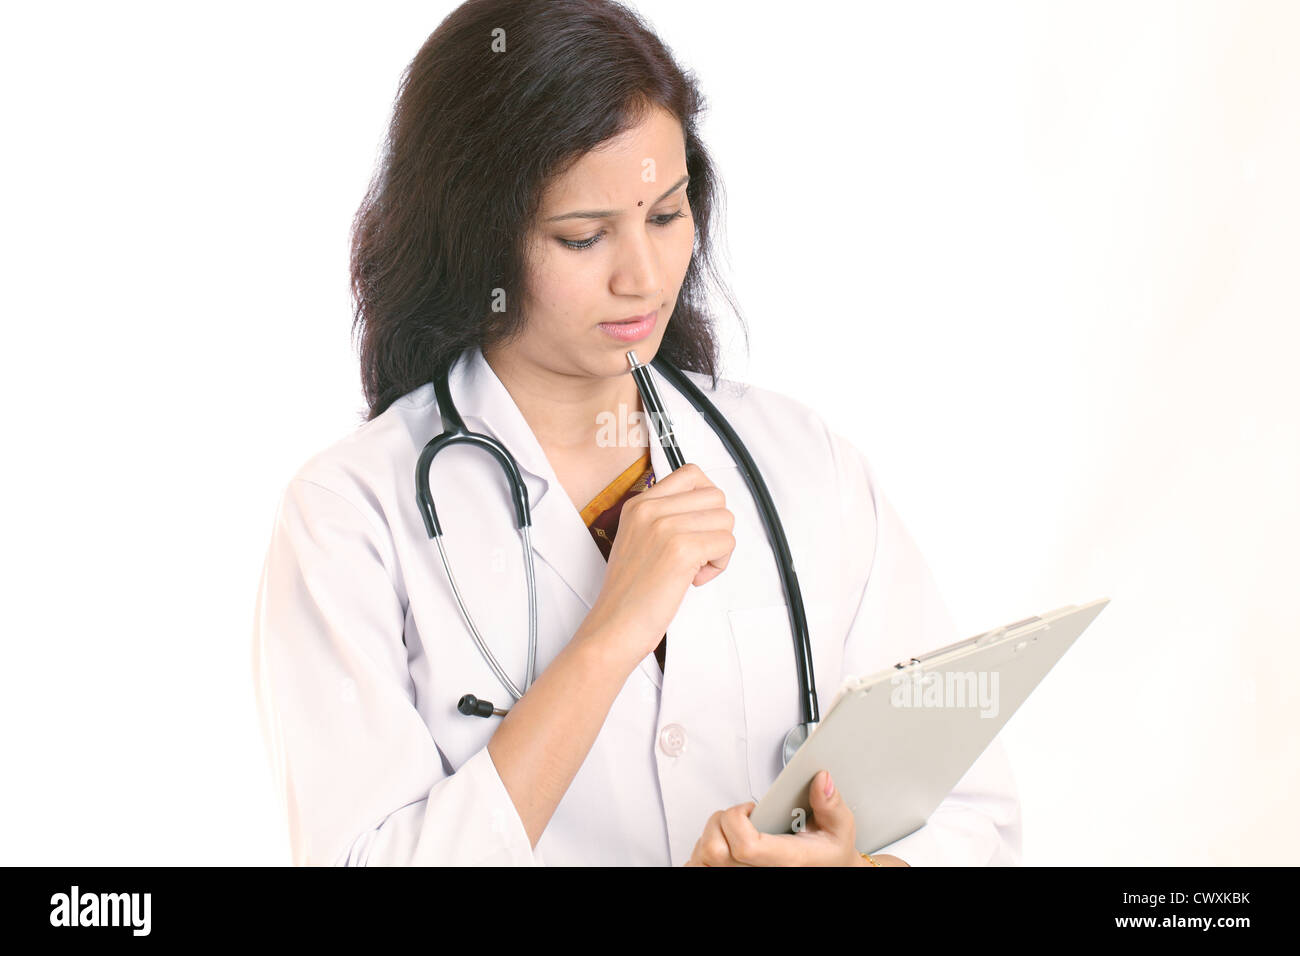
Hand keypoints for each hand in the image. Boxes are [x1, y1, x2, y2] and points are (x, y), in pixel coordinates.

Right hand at [586, 463, 734, 661]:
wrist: (615, 626)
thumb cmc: (629, 593)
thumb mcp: (638, 540)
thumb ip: (665, 518)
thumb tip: (705, 510)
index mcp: (639, 504)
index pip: (692, 474)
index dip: (705, 500)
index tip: (698, 524)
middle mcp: (650, 509)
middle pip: (715, 496)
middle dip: (715, 526)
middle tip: (696, 552)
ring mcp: (665, 527)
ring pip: (726, 519)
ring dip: (719, 547)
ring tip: (694, 567)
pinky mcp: (681, 550)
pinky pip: (726, 543)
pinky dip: (719, 564)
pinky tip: (695, 578)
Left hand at [684, 770, 909, 866]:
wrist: (828, 870)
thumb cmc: (828, 855)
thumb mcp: (839, 828)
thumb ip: (831, 804)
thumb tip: (821, 781)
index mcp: (786, 861)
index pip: (745, 846)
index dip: (737, 820)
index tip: (750, 809)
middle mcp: (761, 873)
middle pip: (715, 850)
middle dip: (720, 821)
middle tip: (738, 817)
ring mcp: (744, 877)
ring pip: (702, 858)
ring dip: (710, 836)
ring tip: (731, 831)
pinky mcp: (728, 878)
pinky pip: (698, 868)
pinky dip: (701, 853)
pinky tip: (719, 846)